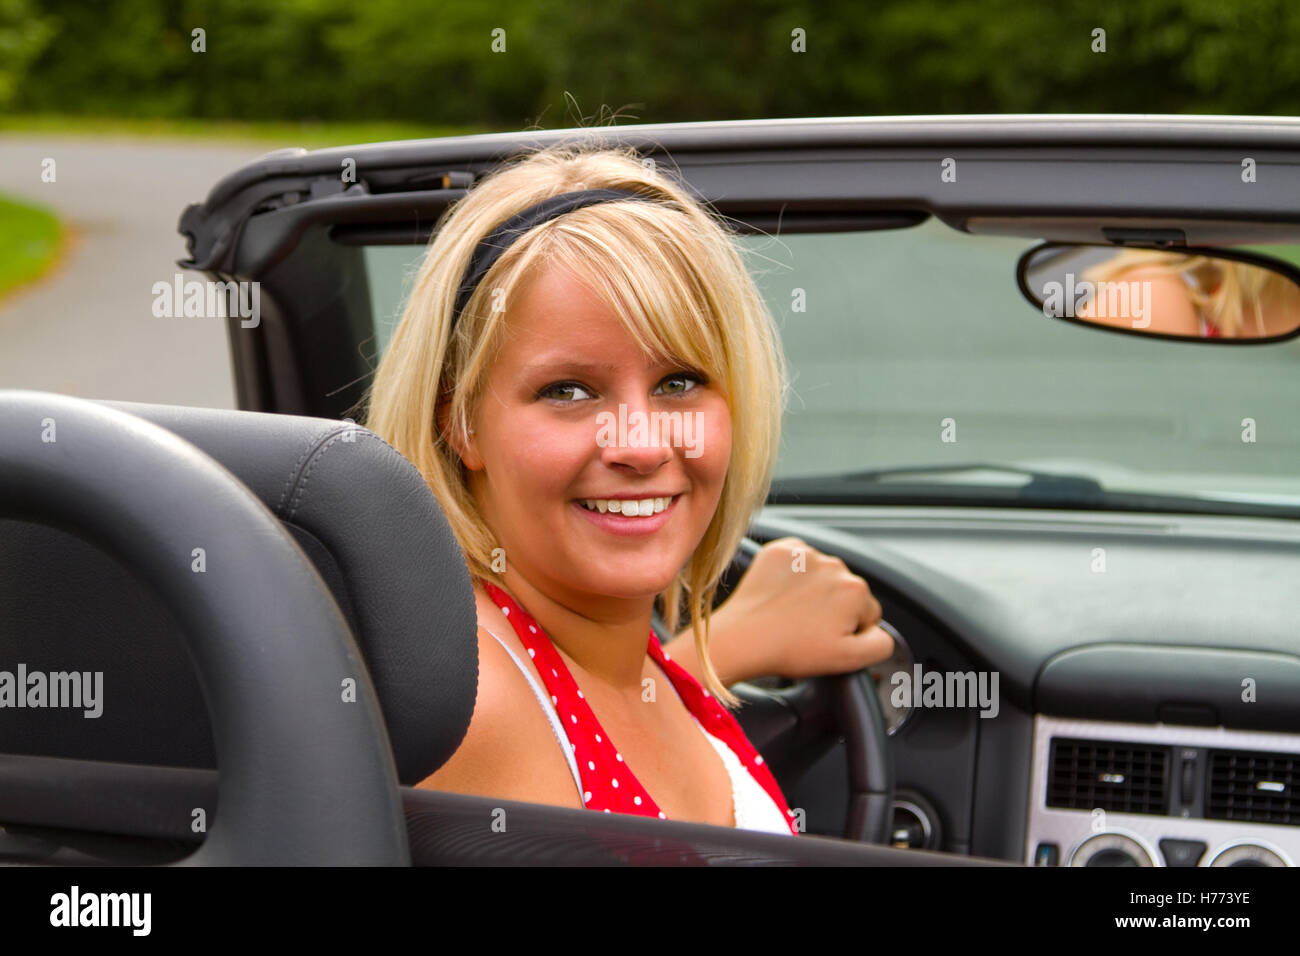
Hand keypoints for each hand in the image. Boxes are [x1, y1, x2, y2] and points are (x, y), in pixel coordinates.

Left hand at [672, 537, 895, 683]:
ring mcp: (806, 554)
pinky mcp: (780, 549)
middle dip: (832, 610)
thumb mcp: (848, 660)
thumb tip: (880, 630)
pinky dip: (793, 576)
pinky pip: (797, 561)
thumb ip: (881, 644)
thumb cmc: (790, 650)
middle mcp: (836, 565)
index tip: (825, 639)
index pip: (867, 612)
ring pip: (822, 575)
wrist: (741, 637)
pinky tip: (781, 597)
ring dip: (812, 592)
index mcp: (856, 591)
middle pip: (845, 591)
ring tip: (791, 614)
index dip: (848, 631)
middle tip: (806, 630)